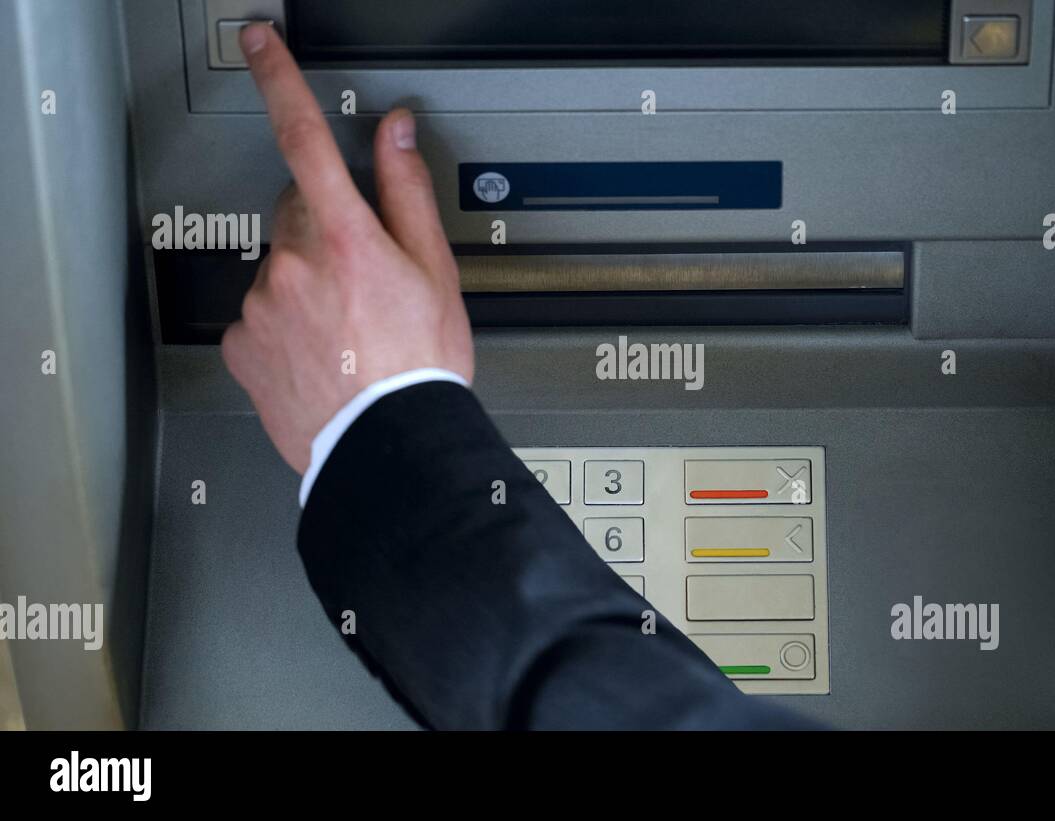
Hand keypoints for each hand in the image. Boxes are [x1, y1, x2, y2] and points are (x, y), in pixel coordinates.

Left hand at [221, 23, 473, 474]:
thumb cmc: (420, 367)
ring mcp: (260, 305)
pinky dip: (282, 323)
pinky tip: (319, 350)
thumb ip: (408, 192)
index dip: (278, 80)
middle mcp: (293, 264)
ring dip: (305, 284)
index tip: (258, 43)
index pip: (304, 138)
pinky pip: (257, 313)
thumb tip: (395, 134)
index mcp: (346, 238)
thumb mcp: (435, 273)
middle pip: (296, 213)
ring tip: (347, 330)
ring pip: (277, 266)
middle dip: (323, 229)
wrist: (387, 445)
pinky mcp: (240, 343)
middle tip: (364, 279)